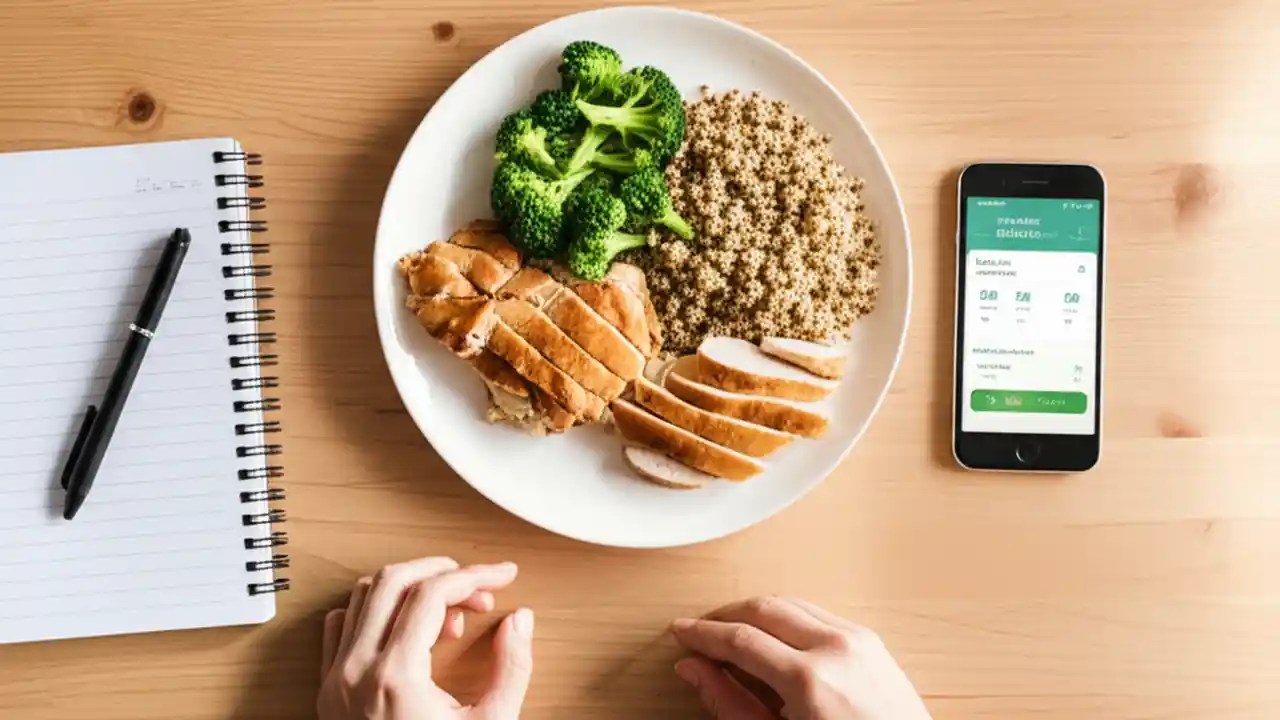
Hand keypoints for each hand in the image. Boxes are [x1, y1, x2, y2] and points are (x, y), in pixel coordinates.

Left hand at [318, 557, 533, 719]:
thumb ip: (511, 668)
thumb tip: (520, 621)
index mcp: (395, 677)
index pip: (433, 593)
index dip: (475, 575)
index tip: (502, 576)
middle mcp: (356, 671)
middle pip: (394, 580)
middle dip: (442, 573)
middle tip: (477, 589)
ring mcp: (335, 680)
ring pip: (362, 596)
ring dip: (409, 591)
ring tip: (446, 618)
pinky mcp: (327, 691)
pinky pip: (339, 627)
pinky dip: (372, 613)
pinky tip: (404, 630)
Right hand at [671, 597, 929, 719]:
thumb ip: (730, 703)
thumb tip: (693, 669)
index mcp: (809, 680)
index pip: (740, 639)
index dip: (703, 633)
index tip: (681, 631)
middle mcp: (835, 649)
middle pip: (764, 608)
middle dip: (726, 615)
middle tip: (702, 631)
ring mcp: (858, 640)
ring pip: (791, 603)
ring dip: (756, 612)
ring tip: (734, 634)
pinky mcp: (871, 640)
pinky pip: (818, 613)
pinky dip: (788, 618)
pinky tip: (774, 638)